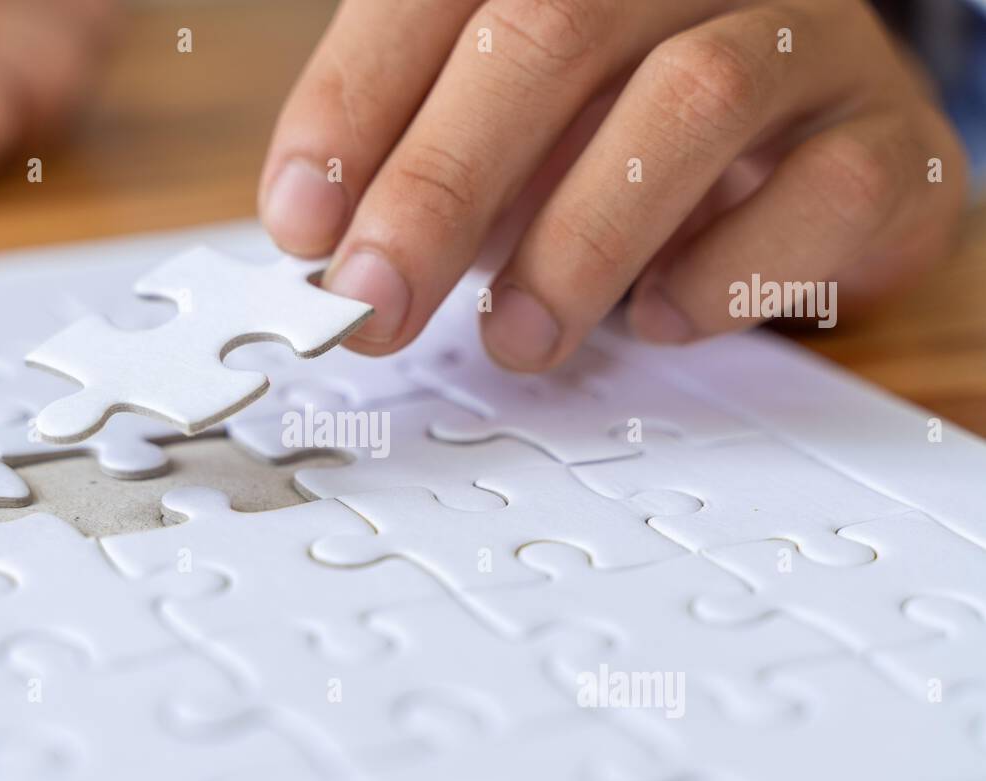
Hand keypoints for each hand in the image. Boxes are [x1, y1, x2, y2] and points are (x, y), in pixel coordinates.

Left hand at [259, 0, 967, 368]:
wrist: (814, 142)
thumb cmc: (629, 137)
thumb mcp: (508, 134)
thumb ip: (420, 165)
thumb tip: (325, 249)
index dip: (354, 106)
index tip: (302, 224)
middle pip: (550, 33)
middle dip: (440, 184)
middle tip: (376, 303)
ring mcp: (803, 39)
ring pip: (689, 100)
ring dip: (578, 242)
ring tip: (515, 339)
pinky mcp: (887, 137)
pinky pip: (820, 194)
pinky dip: (722, 274)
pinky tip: (658, 316)